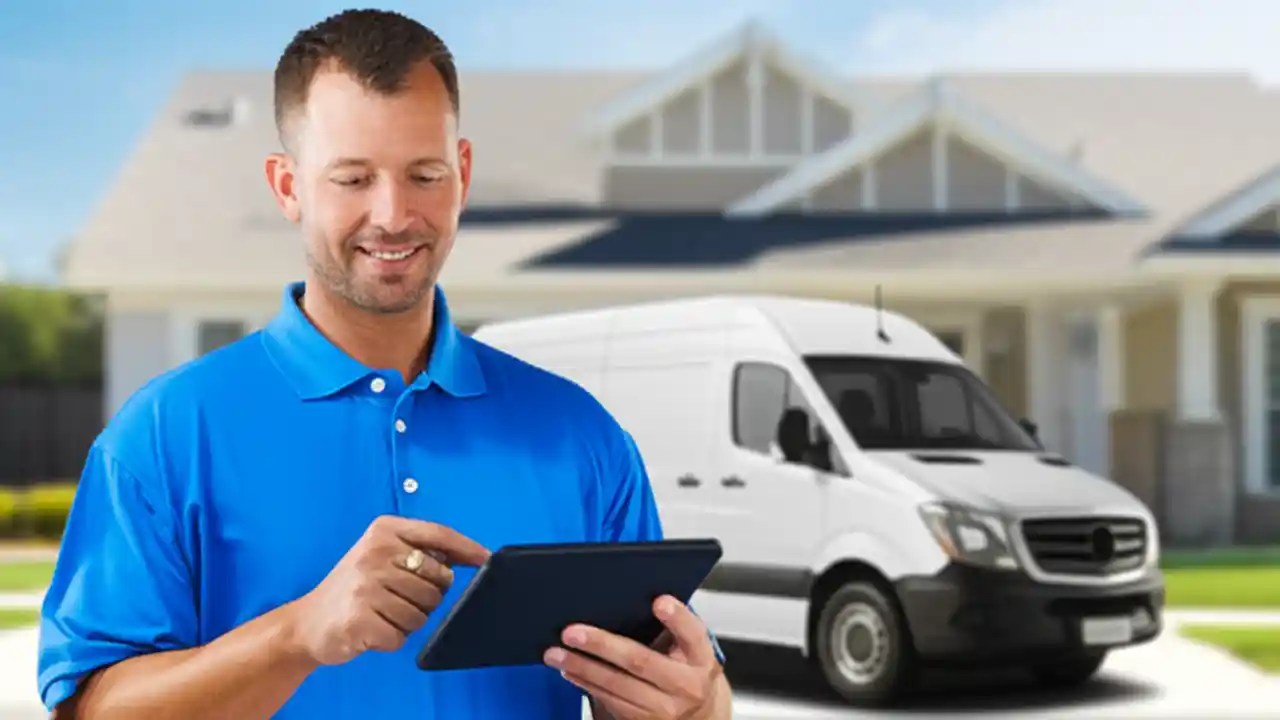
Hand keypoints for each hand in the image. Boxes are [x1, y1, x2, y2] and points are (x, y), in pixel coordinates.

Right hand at [286, 515, 489, 665]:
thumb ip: (419, 552)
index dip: (467, 548)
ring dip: (408, 621)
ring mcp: (366, 586)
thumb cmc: (353, 589)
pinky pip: (402, 636)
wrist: (307, 623)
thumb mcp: (380, 556)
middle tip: (399, 599)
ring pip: (423, 612)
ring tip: (382, 613)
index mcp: (383, 531)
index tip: (487, 559)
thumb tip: (469, 555)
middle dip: (429, 597)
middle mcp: (374, 553)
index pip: (438, 534)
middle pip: (439, 580)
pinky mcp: (360, 619)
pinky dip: (392, 638)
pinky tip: (373, 628)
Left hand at [544, 595, 724, 719]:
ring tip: (557, 652)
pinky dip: (586, 683)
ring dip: (582, 667)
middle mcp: (686, 685)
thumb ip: (673, 626)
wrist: (700, 717)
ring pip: (617, 685)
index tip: (659, 601)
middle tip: (573, 632)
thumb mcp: (691, 648)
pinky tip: (570, 669)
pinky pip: (610, 701)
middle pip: (641, 661)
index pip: (693, 633)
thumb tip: (632, 596)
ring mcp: (665, 709)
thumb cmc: (687, 669)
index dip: (677, 618)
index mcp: (701, 658)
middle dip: (602, 645)